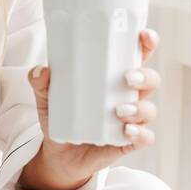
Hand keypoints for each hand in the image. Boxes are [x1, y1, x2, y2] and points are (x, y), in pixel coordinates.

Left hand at [20, 28, 160, 189]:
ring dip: (139, 108)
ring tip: (118, 111)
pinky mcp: (127, 142)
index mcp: (112, 77)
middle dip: (145, 76)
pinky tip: (128, 131)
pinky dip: (141, 134)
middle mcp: (126, 96)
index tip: (143, 35)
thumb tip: (42, 70)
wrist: (58, 154)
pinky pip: (145, 137)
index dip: (146, 43)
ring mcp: (130, 119)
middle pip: (150, 80)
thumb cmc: (59, 117)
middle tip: (126, 78)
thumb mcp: (46, 97)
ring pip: (149, 109)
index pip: (136, 55)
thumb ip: (41, 82)